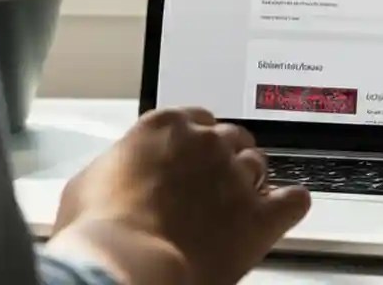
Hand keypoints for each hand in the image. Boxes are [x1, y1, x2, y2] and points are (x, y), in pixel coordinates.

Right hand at [47, 107, 310, 284]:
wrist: (126, 263)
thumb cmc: (99, 230)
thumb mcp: (88, 181)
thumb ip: (120, 162)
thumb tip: (123, 170)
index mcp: (165, 126)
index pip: (197, 118)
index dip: (195, 142)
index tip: (191, 159)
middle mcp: (207, 142)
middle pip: (232, 138)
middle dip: (226, 159)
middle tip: (214, 186)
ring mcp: (236, 176)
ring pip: (259, 166)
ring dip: (251, 183)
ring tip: (237, 207)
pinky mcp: (260, 214)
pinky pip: (294, 200)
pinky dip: (289, 205)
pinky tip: (281, 212)